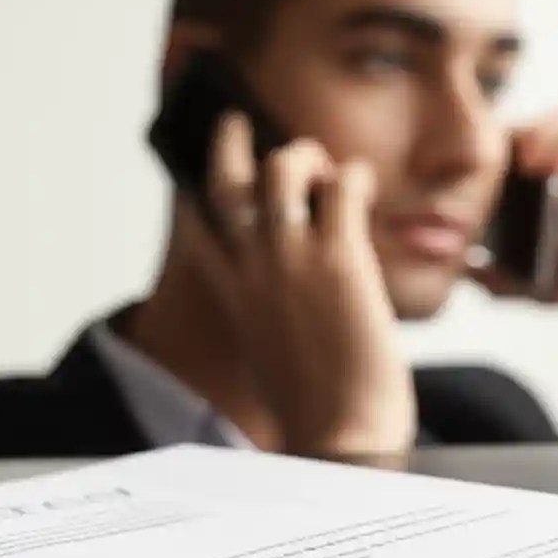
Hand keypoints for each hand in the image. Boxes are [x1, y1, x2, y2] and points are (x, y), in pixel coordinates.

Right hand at [182, 113, 415, 457]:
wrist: (340, 434)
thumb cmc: (316, 407)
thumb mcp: (272, 354)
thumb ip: (271, 315)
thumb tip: (288, 302)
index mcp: (233, 296)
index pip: (196, 227)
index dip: (194, 192)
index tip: (196, 175)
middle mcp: (253, 270)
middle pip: (227, 182)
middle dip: (231, 143)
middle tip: (239, 123)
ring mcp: (293, 260)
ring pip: (283, 168)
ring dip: (305, 154)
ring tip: (324, 165)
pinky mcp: (341, 260)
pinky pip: (343, 186)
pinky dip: (353, 175)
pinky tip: (363, 186)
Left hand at [472, 113, 557, 388]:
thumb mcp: (535, 280)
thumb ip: (494, 277)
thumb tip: (453, 271)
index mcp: (555, 181)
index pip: (513, 152)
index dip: (489, 158)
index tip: (466, 176)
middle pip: (534, 128)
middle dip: (510, 141)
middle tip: (490, 164)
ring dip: (540, 138)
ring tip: (525, 166)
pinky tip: (555, 168)